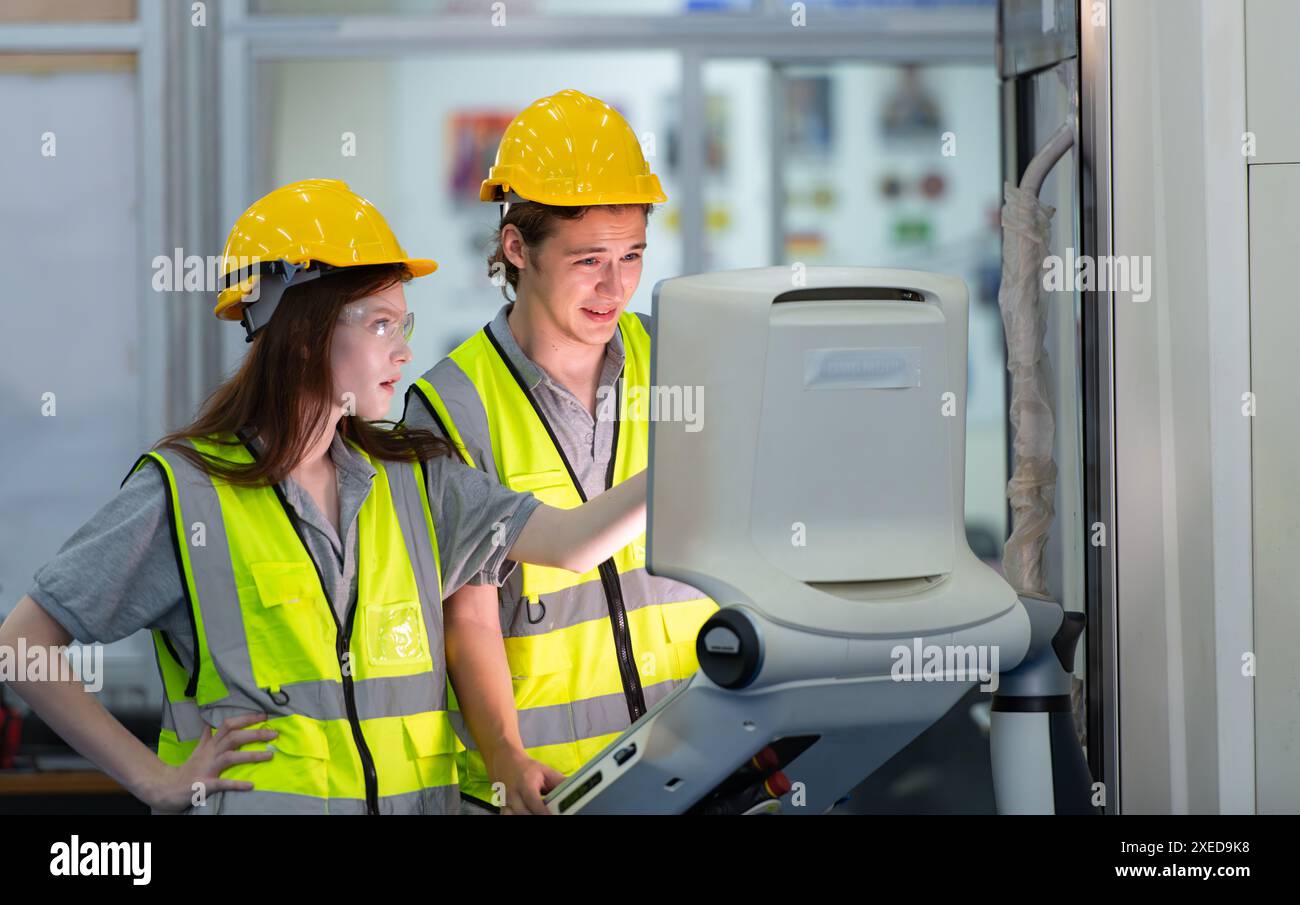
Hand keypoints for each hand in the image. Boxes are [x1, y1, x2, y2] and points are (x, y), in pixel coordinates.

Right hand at [142, 712, 277, 812]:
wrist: (168, 788)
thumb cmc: (188, 769)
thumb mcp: (197, 750)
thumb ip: (206, 737)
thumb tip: (210, 724)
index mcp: (211, 744)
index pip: (229, 725)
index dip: (246, 719)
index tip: (264, 716)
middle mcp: (210, 753)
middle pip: (233, 737)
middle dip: (255, 734)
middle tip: (274, 734)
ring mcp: (208, 768)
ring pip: (230, 757)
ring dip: (251, 755)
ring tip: (270, 756)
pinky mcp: (205, 784)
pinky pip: (222, 783)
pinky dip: (236, 784)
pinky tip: (250, 785)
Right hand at [490, 749, 565, 814]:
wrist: (506, 762)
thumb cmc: (528, 768)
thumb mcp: (546, 771)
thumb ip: (560, 782)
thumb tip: (576, 790)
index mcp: (525, 783)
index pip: (534, 802)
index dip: (543, 812)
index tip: (554, 816)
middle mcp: (513, 795)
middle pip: (524, 813)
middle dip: (537, 817)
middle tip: (551, 816)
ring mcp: (505, 803)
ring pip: (514, 817)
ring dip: (527, 817)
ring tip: (540, 814)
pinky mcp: (503, 809)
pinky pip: (508, 817)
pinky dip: (518, 817)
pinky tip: (528, 814)